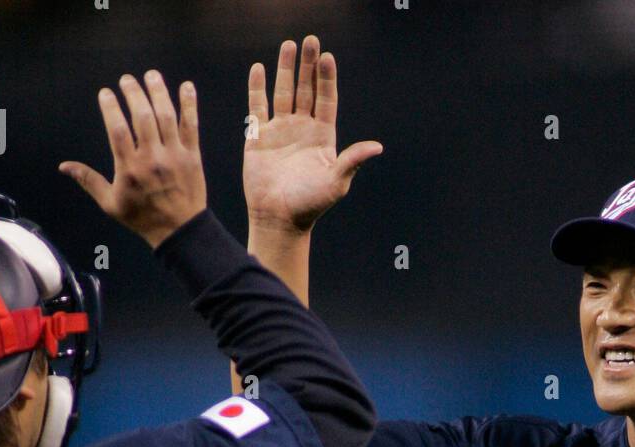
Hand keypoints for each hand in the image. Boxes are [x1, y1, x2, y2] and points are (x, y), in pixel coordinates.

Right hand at [59, 71, 205, 247]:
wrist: (180, 232)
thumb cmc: (143, 218)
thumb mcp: (111, 204)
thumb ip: (89, 181)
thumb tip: (63, 166)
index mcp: (130, 168)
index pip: (117, 130)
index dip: (111, 108)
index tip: (106, 93)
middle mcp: (152, 159)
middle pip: (142, 117)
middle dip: (134, 93)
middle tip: (127, 79)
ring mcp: (174, 157)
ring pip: (166, 117)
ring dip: (159, 92)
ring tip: (151, 75)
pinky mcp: (193, 158)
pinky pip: (192, 127)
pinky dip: (190, 105)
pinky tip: (187, 86)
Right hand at [244, 36, 381, 236]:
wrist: (280, 218)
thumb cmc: (311, 204)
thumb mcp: (336, 182)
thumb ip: (353, 161)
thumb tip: (377, 147)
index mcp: (323, 137)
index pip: (326, 100)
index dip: (327, 79)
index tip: (328, 57)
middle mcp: (302, 129)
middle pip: (307, 89)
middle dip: (309, 65)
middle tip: (311, 40)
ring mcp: (280, 130)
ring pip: (284, 92)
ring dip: (286, 69)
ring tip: (289, 44)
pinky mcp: (259, 136)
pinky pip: (257, 106)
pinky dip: (257, 87)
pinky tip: (259, 68)